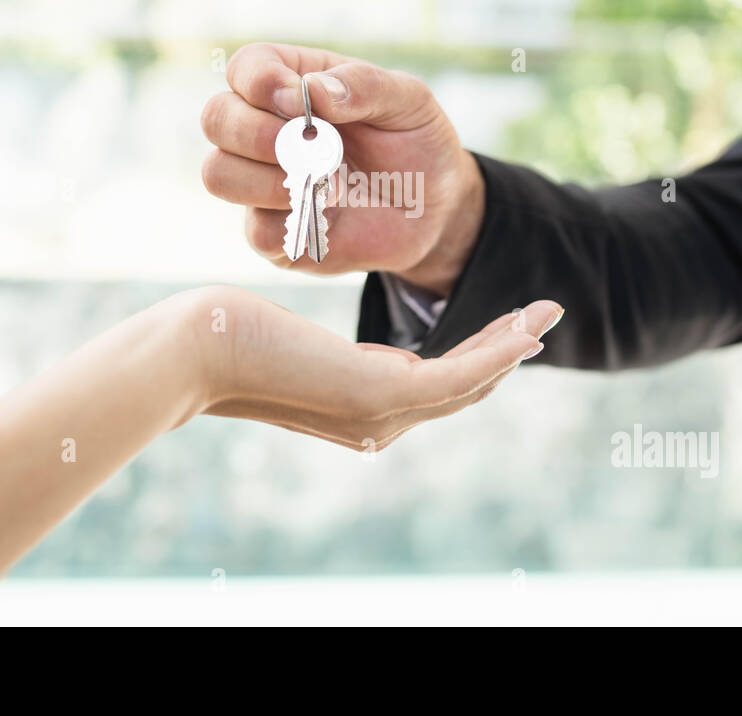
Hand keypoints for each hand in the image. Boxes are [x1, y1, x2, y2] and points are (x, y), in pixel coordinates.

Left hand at [170, 286, 562, 450]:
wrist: (196, 353)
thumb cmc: (230, 340)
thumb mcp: (294, 344)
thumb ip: (330, 359)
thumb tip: (341, 354)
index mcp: (362, 415)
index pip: (435, 391)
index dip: (478, 359)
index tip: (506, 327)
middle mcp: (378, 426)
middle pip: (462, 391)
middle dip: (504, 352)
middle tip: (540, 320)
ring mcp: (381, 415)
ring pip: (469, 384)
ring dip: (512, 348)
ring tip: (545, 315)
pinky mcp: (379, 393)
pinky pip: (458, 376)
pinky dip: (498, 352)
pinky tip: (525, 330)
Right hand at [200, 43, 483, 295]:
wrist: (436, 209)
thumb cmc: (414, 141)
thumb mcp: (407, 101)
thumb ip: (364, 85)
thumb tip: (312, 93)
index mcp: (291, 83)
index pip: (244, 68)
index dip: (258, 82)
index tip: (300, 102)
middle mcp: (265, 128)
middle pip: (216, 118)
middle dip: (254, 133)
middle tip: (307, 149)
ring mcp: (262, 180)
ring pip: (218, 174)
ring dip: (268, 180)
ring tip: (329, 185)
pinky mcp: (273, 231)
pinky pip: (255, 230)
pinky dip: (292, 222)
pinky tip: (330, 214)